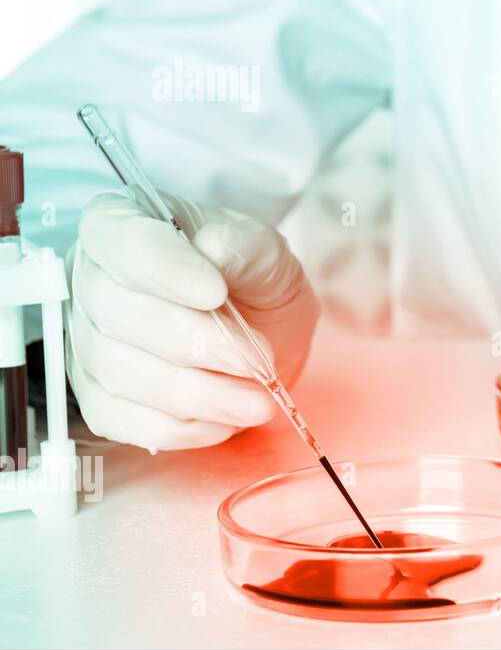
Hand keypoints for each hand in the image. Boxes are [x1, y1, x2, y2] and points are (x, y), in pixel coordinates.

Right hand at [67, 189, 319, 450]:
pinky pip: (119, 418)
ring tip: (257, 402)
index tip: (215, 293)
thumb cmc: (253, 279)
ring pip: (120, 372)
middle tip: (257, 361)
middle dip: (195, 344)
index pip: (124, 242)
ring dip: (195, 393)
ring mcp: (87, 340)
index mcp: (122, 223)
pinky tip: (223, 422)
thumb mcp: (266, 252)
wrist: (263, 330)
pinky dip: (176, 426)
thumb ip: (244, 246)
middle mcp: (90, 279)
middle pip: (118, 314)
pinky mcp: (98, 394)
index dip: (166, 271)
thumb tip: (213, 248)